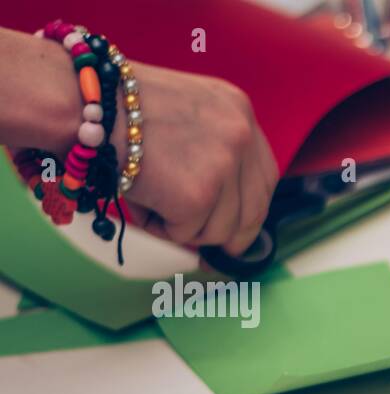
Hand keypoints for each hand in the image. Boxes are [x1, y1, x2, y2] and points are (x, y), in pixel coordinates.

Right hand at [116, 62, 277, 255]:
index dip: (251, 209)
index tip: (239, 229)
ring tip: (151, 196)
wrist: (84, 104)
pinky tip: (140, 198)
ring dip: (184, 227)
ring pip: (219, 230)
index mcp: (239, 110)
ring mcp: (223, 165)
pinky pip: (187, 234)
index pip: (266, 176)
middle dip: (231, 236)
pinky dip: (160, 227)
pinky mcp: (198, 195)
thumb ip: (213, 149)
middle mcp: (241, 135)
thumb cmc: (119, 109)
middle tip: (212, 254)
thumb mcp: (187, 112)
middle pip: (253, 210)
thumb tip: (230, 208)